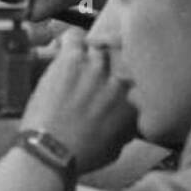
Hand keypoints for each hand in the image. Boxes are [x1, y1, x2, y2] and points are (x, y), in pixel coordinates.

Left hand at [19, 30, 137, 173]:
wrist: (51, 151)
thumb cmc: (80, 155)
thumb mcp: (115, 147)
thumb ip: (125, 127)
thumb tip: (125, 119)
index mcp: (135, 101)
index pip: (138, 76)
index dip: (124, 75)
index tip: (114, 79)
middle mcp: (122, 80)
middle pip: (120, 55)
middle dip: (108, 62)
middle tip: (94, 71)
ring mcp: (98, 67)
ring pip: (98, 44)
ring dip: (87, 52)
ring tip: (76, 64)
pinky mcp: (73, 60)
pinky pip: (74, 36)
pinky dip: (69, 41)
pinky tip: (63, 50)